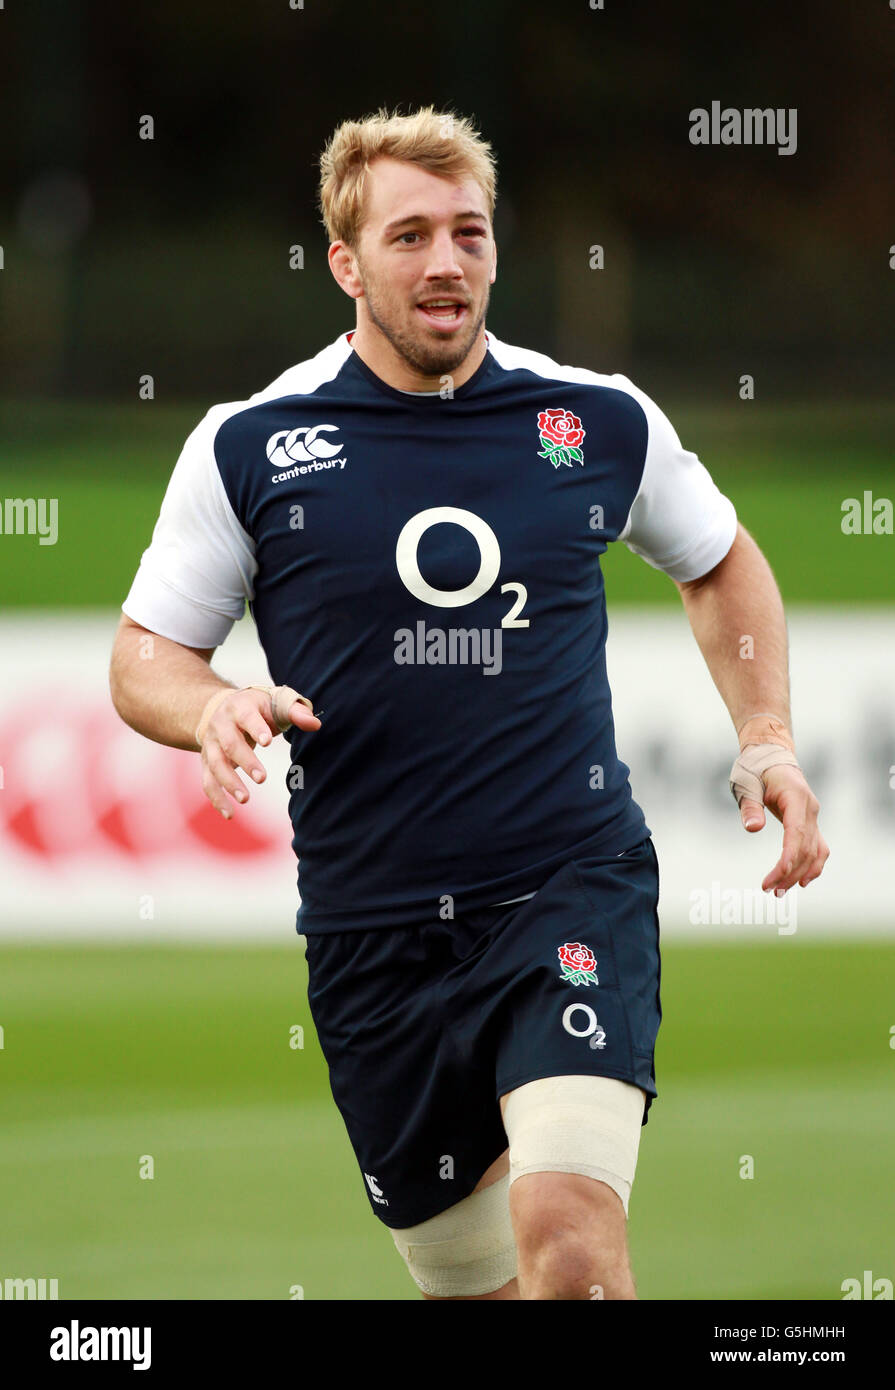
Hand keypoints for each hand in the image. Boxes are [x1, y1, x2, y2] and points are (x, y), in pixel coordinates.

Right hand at [198, 687, 320, 818]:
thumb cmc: (260, 708)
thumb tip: (315, 725)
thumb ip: (296, 712)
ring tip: (245, 799)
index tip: (268, 741)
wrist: (226, 708)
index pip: (247, 716)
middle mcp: (221, 725)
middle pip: (230, 743)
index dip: (256, 728)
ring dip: (229, 782)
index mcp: (239, 707)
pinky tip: (230, 814)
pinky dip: (217, 798)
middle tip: (262, 778)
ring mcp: (211, 744)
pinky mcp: (207, 761)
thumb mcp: (277, 703)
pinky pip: (208, 781)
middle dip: (246, 761)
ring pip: (216, 764)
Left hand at [738, 764, 829, 893]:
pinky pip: (818, 847)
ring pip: (815, 851)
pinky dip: (813, 866)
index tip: (775, 877)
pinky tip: (801, 882)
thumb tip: (752, 828)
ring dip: (800, 874)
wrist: (770, 755)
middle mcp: (810, 809)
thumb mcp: (746, 784)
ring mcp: (813, 816)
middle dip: (789, 872)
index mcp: (795, 797)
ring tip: (780, 892)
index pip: (796, 833)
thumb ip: (750, 806)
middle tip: (769, 891)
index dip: (789, 857)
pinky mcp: (810, 822)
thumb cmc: (755, 768)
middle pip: (806, 847)